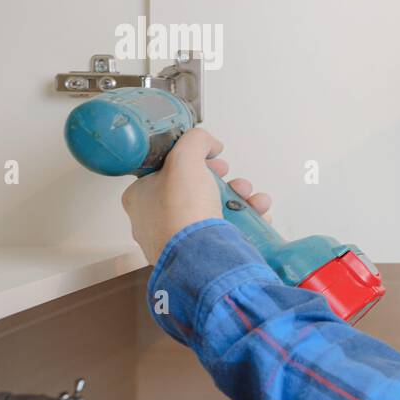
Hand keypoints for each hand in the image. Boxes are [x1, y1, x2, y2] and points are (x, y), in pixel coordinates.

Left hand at [120, 128, 271, 263]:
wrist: (200, 258)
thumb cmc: (182, 212)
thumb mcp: (184, 158)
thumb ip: (196, 141)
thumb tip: (207, 141)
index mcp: (140, 198)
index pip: (167, 171)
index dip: (194, 161)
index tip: (213, 160)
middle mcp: (155, 221)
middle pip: (196, 191)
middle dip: (224, 183)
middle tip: (235, 182)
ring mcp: (178, 241)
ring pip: (214, 211)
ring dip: (240, 201)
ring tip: (254, 200)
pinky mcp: (201, 256)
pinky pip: (225, 233)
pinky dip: (245, 223)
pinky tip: (258, 217)